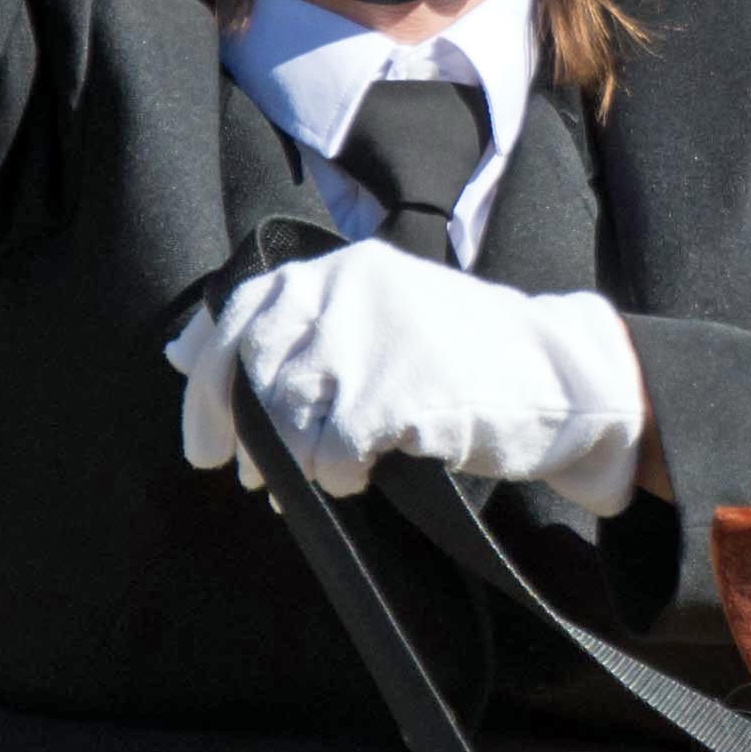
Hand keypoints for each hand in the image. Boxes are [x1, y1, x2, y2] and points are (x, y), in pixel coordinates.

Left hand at [167, 241, 650, 518]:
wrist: (567, 376)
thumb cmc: (471, 358)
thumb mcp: (382, 319)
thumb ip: (295, 334)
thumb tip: (183, 354)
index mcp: (339, 270)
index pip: (239, 318)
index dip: (207, 391)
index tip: (205, 449)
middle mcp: (344, 292)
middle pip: (252, 376)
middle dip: (245, 438)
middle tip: (257, 481)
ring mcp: (367, 341)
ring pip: (284, 421)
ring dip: (300, 464)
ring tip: (340, 472)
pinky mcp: (390, 395)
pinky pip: (329, 456)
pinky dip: (341, 479)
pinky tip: (372, 475)